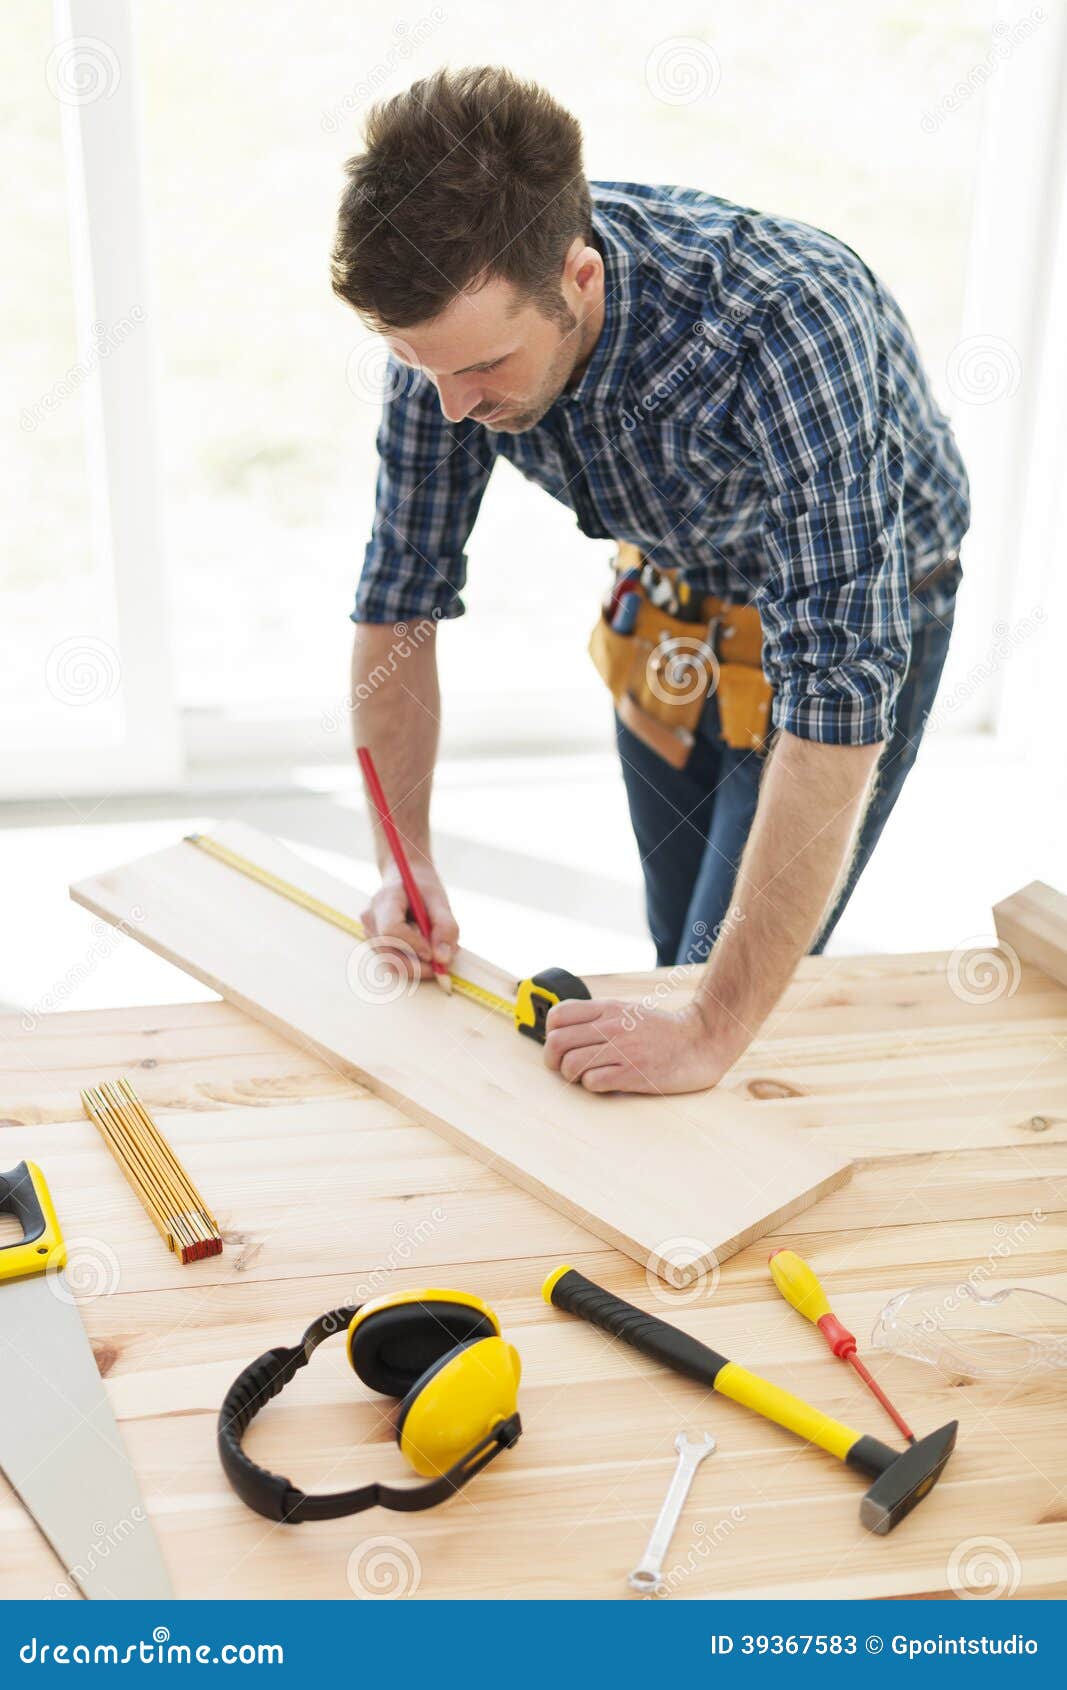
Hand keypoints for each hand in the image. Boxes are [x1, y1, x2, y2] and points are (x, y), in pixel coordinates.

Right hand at [361, 864, 458, 980]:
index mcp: (385, 900)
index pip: (391, 929)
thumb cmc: (422, 887)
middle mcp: (371, 917)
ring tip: (437, 954)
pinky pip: (391, 959)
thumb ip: (445, 927)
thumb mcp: (439, 900)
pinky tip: (426, 951)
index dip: (412, 945)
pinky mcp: (374, 941)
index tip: (432, 954)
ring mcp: (369, 931)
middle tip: (439, 969)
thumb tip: (443, 959)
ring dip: (415, 965)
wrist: (404, 876)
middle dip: (415, 966)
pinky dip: (411, 962)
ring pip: (389, 960)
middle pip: (387, 951)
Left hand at [543, 997, 734, 1094]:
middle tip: (563, 1066)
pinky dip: (592, 1086)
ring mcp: (623, 1050)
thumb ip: (599, 1017)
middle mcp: (612, 1027)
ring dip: (572, 1075)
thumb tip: (564, 1029)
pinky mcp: (633, 1073)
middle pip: (557, 1042)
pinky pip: (593, 1082)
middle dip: (553, 1059)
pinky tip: (604, 1083)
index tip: (560, 1044)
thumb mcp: (628, 1011)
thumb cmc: (662, 1030)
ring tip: (584, 1077)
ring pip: (571, 1064)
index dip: (550, 1033)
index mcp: (608, 1009)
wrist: (700, 1041)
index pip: (558, 1015)